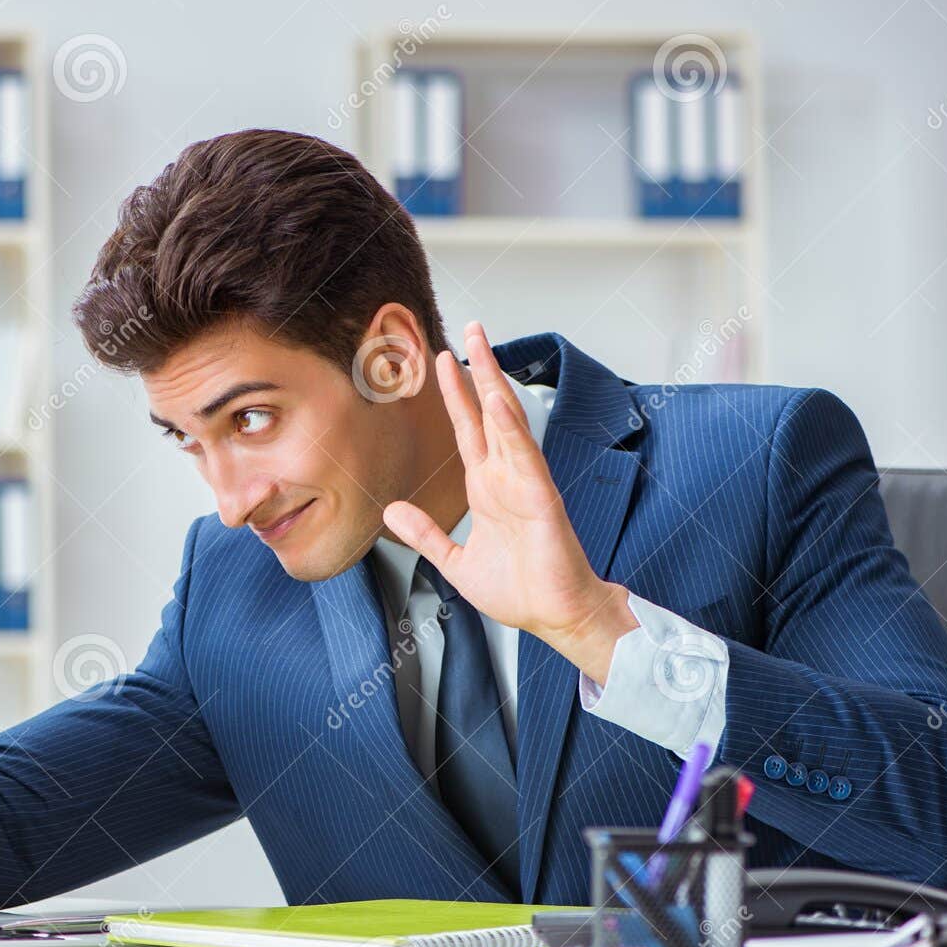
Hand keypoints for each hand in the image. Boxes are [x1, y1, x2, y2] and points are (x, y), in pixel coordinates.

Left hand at [382, 321, 635, 684]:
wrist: (553, 617)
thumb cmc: (519, 590)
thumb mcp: (455, 561)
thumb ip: (426, 535)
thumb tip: (392, 511)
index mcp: (487, 488)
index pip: (468, 429)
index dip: (455, 395)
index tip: (442, 360)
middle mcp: (506, 477)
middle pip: (489, 412)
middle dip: (480, 370)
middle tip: (472, 329)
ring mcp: (525, 483)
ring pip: (508, 422)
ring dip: (495, 383)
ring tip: (483, 346)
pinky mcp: (542, 498)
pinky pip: (526, 455)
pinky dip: (511, 428)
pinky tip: (498, 400)